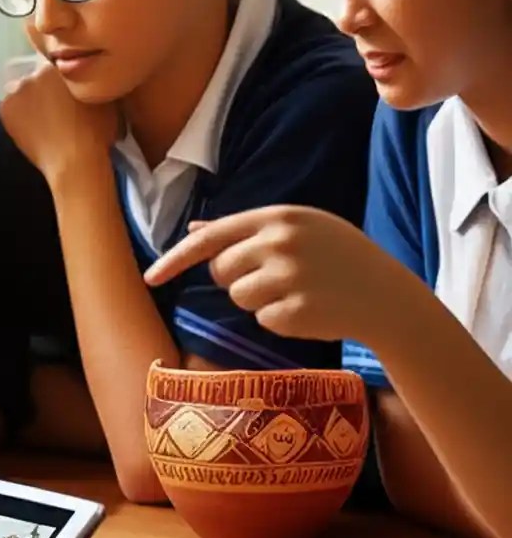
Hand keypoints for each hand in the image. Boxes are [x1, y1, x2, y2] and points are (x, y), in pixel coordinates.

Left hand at [0, 64, 118, 179]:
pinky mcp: (6, 108)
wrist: (74, 160)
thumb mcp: (103, 97)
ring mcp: (18, 89)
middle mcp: (36, 71)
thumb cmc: (96, 132)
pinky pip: (10, 108)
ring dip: (30, 103)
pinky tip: (31, 130)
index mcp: (62, 66)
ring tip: (43, 124)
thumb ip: (90, 81)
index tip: (66, 99)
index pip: (57, 69)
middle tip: (56, 113)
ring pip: (23, 93)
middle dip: (45, 92)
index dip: (62, 85)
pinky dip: (17, 117)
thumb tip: (86, 79)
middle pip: (38, 79)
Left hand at [143, 206, 405, 342]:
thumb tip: (195, 227)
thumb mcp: (297, 228)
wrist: (386, 295)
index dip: (175, 259)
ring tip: (296, 291)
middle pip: (219, 270)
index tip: (150, 277)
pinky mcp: (295, 310)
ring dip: (257, 301)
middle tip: (274, 277)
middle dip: (234, 278)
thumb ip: (246, 229)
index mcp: (279, 216)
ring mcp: (289, 277)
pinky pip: (261, 320)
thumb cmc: (338, 257)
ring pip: (237, 297)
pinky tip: (308, 310)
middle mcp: (280, 243)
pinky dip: (279, 320)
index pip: (211, 238)